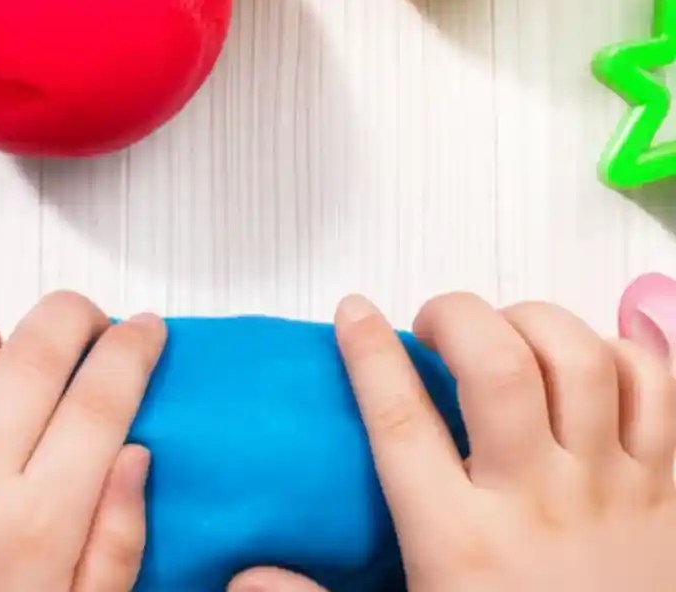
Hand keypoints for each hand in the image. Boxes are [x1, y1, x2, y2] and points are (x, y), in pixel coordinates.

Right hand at [232, 293, 675, 591]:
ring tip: (506, 332)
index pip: (401, 419)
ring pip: (580, 361)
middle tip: (433, 323)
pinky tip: (588, 359)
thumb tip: (243, 576)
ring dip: (536, 323)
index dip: (369, 351)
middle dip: (456, 316)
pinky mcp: (670, 491)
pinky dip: (623, 353)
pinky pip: (658, 389)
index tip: (353, 312)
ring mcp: (610, 491)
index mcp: (458, 541)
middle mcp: (534, 502)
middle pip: (497, 367)